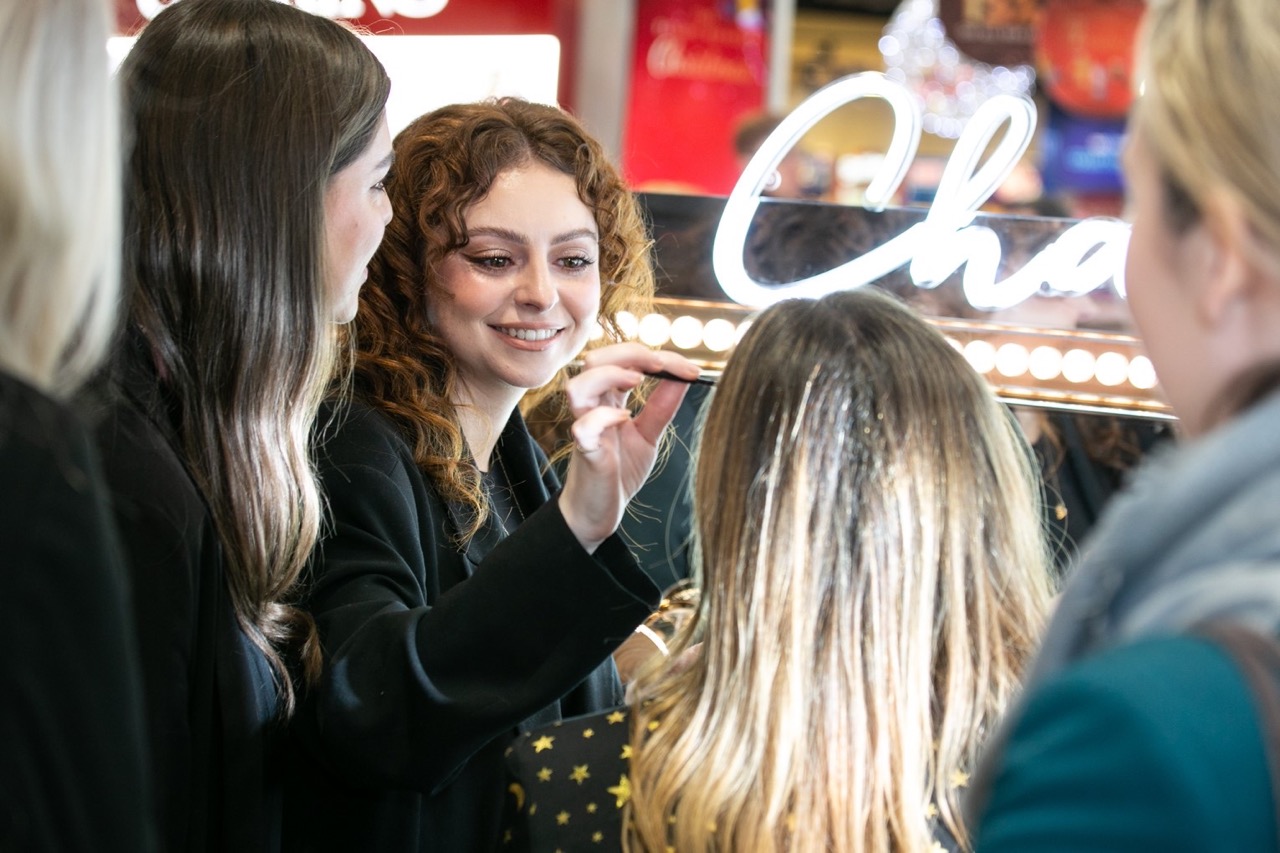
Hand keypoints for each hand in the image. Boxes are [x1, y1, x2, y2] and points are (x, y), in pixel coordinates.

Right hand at [558, 343, 699, 552]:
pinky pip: (584, 426)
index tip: (692, 370)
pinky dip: (604, 416)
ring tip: (637, 383)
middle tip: (662, 366)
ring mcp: (585, 427)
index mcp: (608, 399)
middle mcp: (593, 407)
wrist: (601, 511)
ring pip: (578, 384)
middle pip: (595, 360)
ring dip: (609, 375)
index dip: (659, 358)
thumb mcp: (649, 434)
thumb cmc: (619, 471)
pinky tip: (624, 419)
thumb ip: (662, 406)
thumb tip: (684, 377)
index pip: (626, 361)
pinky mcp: (584, 451)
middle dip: (631, 354)